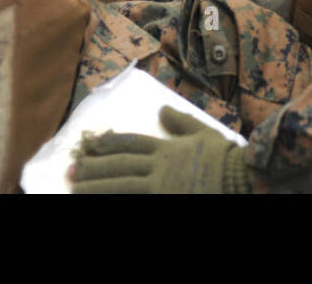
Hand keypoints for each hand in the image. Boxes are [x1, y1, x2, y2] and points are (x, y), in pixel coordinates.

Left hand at [72, 106, 249, 193]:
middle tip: (71, 169)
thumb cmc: (226, 159)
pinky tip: (100, 202)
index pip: (131, 144)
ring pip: (120, 186)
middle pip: (119, 166)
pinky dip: (116, 201)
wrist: (240, 179)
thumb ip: (181, 123)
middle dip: (93, 167)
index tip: (90, 144)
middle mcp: (159, 167)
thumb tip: (162, 109)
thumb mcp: (204, 134)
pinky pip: (133, 201)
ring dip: (96, 187)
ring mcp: (160, 187)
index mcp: (167, 148)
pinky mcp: (164, 201)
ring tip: (75, 187)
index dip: (108, 144)